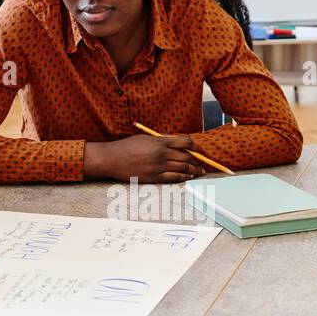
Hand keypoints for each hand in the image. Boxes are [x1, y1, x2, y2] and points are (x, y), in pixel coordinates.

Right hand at [83, 134, 207, 183]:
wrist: (113, 159)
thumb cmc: (127, 146)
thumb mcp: (145, 137)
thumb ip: (161, 139)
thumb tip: (176, 140)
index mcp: (160, 142)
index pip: (184, 143)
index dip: (194, 146)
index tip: (197, 149)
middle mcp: (162, 154)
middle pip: (186, 156)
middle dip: (196, 160)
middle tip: (203, 163)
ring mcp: (159, 167)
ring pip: (183, 168)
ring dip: (194, 170)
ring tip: (200, 172)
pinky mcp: (154, 177)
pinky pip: (174, 178)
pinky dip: (184, 177)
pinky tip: (189, 177)